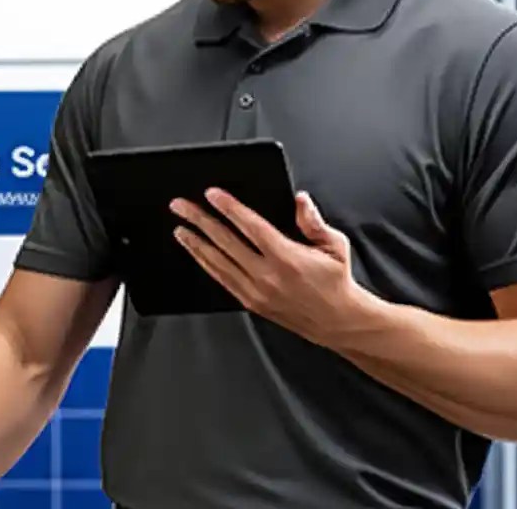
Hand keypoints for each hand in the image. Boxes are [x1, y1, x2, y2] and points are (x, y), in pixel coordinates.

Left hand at [169, 188, 371, 345]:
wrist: (336, 320)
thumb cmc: (335, 280)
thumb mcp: (334, 245)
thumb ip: (313, 221)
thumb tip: (299, 199)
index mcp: (288, 258)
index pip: (251, 227)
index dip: (229, 208)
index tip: (211, 194)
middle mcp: (268, 275)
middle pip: (225, 241)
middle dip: (200, 220)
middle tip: (180, 206)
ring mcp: (256, 291)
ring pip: (217, 262)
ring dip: (195, 242)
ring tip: (180, 227)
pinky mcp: (250, 302)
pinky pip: (221, 279)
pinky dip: (205, 263)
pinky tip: (195, 251)